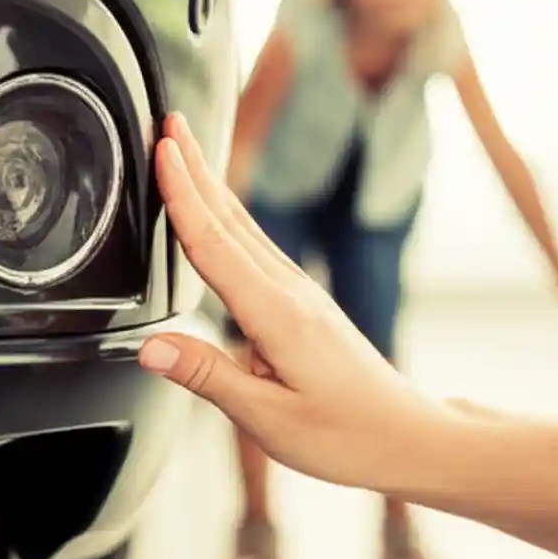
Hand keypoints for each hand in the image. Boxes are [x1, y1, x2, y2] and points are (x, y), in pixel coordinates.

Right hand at [138, 114, 453, 489]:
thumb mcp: (267, 418)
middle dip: (196, 168)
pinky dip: (228, 218)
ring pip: (244, 226)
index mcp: (277, 314)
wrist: (406, 437)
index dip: (183, 195)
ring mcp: (300, 293)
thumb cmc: (346, 435)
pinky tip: (219, 215)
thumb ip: (205, 375)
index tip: (163, 150)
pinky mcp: (303, 302)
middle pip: (230, 218)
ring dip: (211, 185)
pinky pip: (256, 247)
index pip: (215, 243)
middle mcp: (290, 291)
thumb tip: (151, 346)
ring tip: (186, 152)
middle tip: (170, 121)